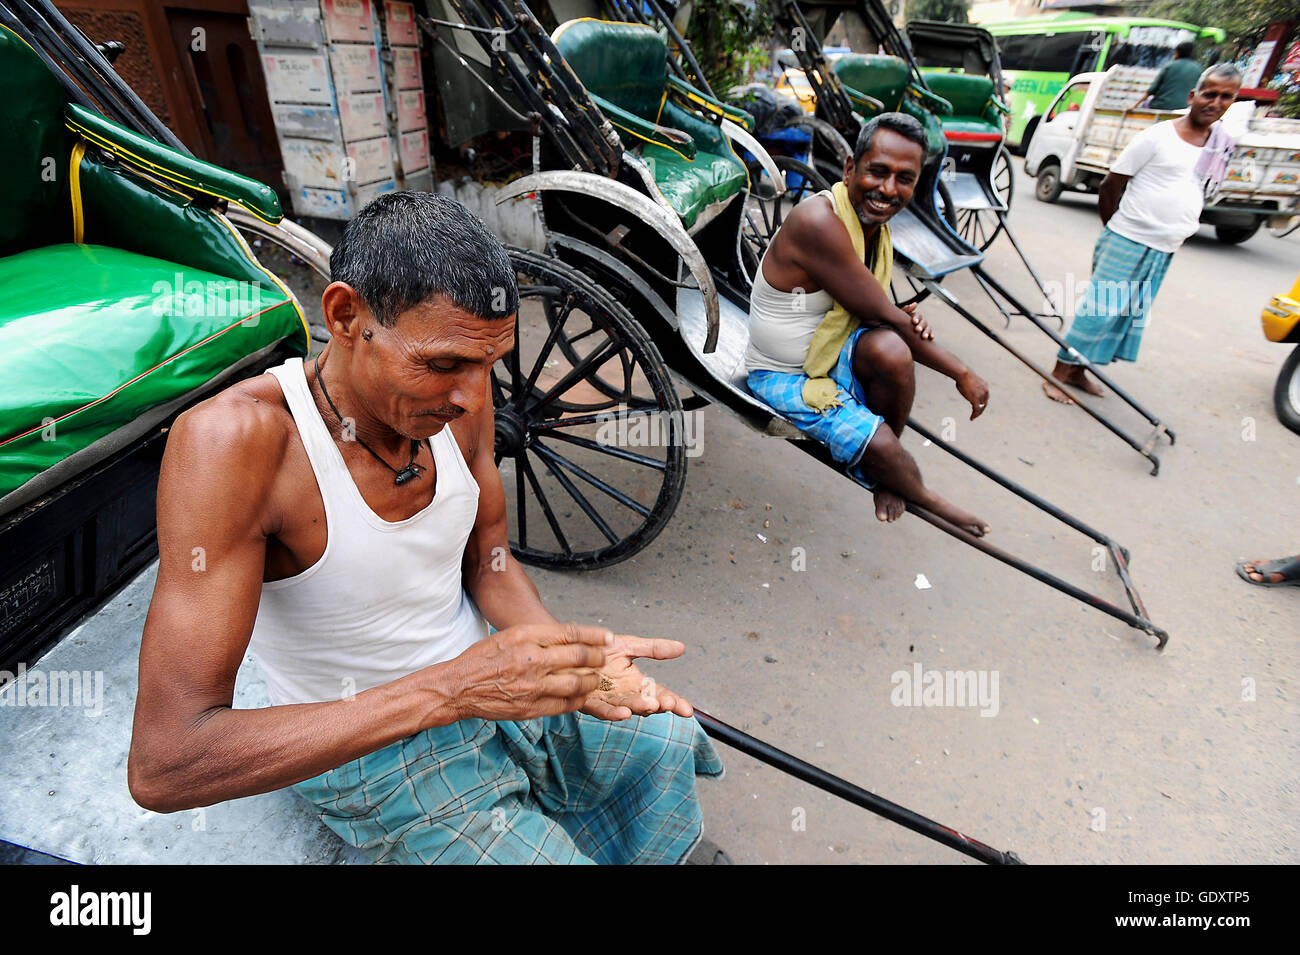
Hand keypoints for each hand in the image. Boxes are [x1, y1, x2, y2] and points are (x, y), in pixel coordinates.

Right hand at [448, 622, 610, 721]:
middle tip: (603, 658)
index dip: (594, 635)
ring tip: (595, 678)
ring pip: (577, 683)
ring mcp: (532, 685)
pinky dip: (578, 699)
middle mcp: (532, 659)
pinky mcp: (531, 708)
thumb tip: (570, 637)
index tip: (608, 637)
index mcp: (526, 636)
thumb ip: (539, 636)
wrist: (459, 687)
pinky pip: (565, 704)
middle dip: (597, 657)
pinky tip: (581, 696)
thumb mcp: (509, 635)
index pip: (571, 633)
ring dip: (592, 680)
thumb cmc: (483, 659)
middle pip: (579, 656)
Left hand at [580, 634, 693, 721]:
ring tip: (651, 706)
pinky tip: (623, 712)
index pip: (660, 694)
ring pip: (626, 707)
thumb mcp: (629, 645)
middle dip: (659, 704)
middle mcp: (623, 694)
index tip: (687, 710)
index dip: (674, 702)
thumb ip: (654, 648)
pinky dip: (612, 713)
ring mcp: (606, 700)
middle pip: (645, 703)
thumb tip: (682, 647)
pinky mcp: (587, 701)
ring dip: (639, 708)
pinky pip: (601, 710)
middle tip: (669, 703)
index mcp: (636, 683)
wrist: (568, 646)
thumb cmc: (597, 648)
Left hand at [901, 303, 932, 340]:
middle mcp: (920, 322)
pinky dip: (931, 335)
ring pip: (928, 328)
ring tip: (924, 337)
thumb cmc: (898, 325)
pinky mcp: (926, 335)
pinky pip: (930, 335)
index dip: (916, 318)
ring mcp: (924, 329)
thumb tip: (915, 303)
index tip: (914, 321)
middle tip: (917, 330)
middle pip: (923, 322)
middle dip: (921, 326)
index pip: (917, 315)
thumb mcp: (899, 318)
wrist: (899, 336)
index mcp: (914, 317)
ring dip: (926, 332)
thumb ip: (906, 310)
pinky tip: (931, 337)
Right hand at [957, 369, 989, 419]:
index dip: (982, 402)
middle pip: (984, 403)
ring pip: (981, 408)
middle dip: (981, 409)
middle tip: (977, 414)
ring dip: (977, 413)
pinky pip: (976, 410)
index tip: (979, 406)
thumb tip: (962, 382)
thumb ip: (968, 384)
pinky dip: (974, 415)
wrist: (963, 374)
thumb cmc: (962, 374)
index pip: (985, 396)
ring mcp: (981, 396)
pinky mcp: (976, 400)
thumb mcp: (968, 379)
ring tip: (973, 417)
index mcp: (985, 386)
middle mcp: (985, 391)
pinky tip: (972, 418)